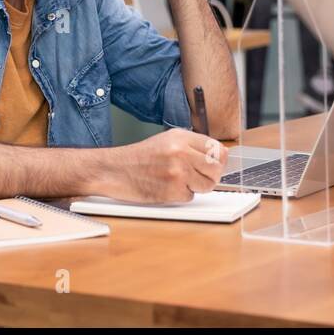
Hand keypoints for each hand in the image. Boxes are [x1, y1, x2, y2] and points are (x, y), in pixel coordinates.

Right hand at [102, 129, 228, 202]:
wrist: (114, 170)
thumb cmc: (140, 158)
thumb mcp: (167, 141)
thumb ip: (191, 146)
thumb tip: (218, 156)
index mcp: (181, 137)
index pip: (217, 148)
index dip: (218, 160)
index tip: (214, 165)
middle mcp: (181, 151)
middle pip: (216, 168)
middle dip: (211, 176)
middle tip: (200, 177)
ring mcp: (177, 171)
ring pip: (207, 185)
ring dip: (197, 187)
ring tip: (179, 181)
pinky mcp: (171, 190)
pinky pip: (190, 197)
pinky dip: (181, 196)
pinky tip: (167, 188)